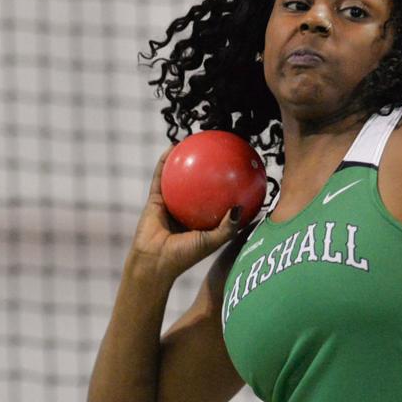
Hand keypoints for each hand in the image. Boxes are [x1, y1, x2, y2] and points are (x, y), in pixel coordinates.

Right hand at [127, 146, 247, 279]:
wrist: (153, 263)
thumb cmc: (185, 257)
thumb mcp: (211, 241)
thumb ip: (228, 227)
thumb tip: (242, 206)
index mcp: (207, 219)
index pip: (224, 198)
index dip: (236, 183)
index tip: (247, 167)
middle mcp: (192, 209)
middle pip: (206, 183)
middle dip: (214, 165)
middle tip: (225, 147)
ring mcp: (173, 203)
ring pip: (182, 176)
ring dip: (189, 158)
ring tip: (198, 139)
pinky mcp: (156, 199)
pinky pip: (161, 176)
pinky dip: (165, 161)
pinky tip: (173, 147)